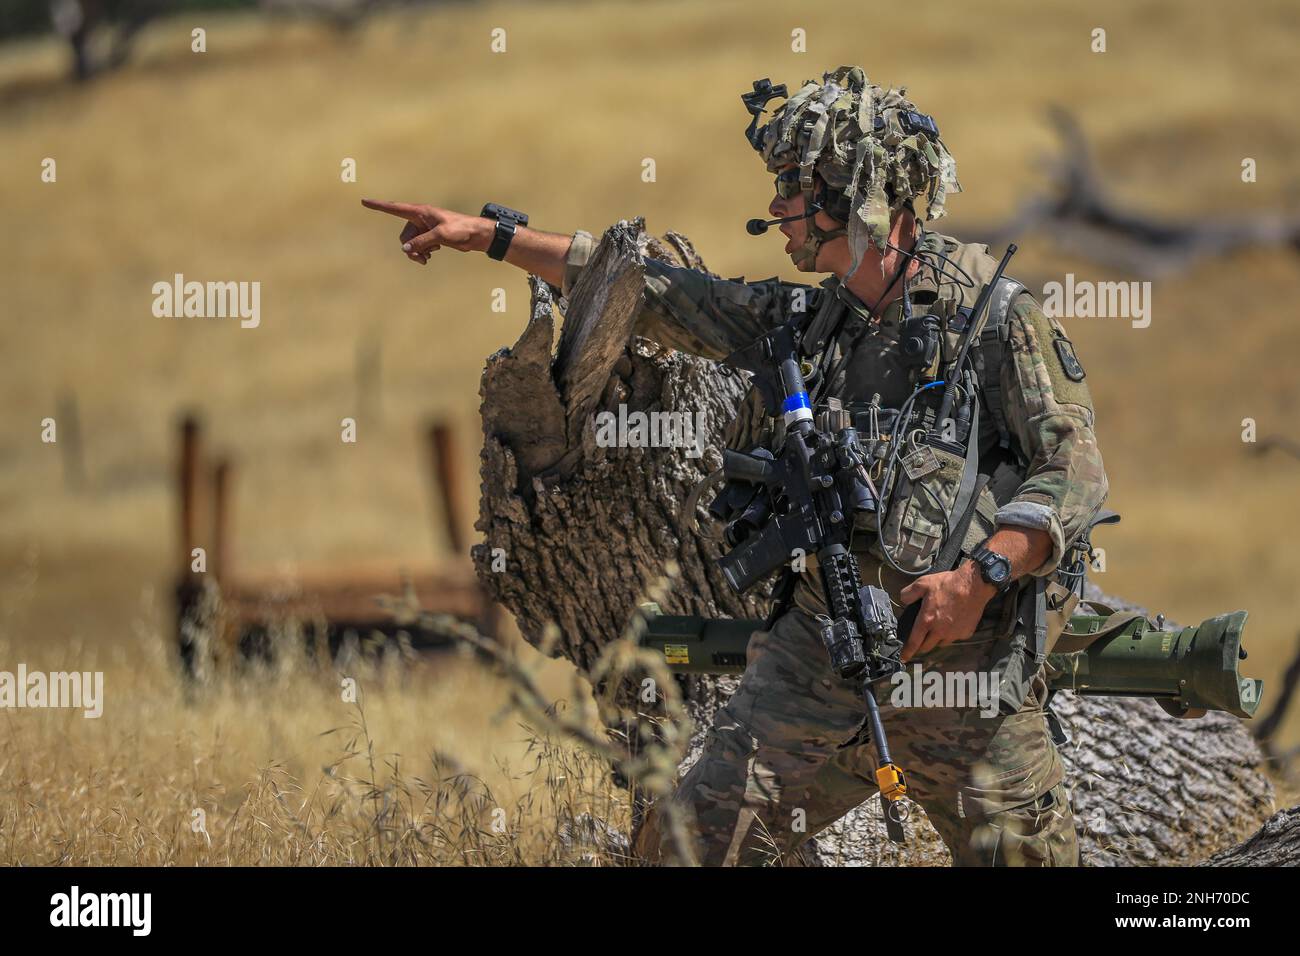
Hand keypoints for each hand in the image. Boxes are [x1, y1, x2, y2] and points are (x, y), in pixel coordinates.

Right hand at [360, 200, 491, 264]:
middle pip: (404, 236)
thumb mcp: (440, 236)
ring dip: (417, 253)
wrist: (475, 235)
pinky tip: (432, 254)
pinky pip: (418, 247)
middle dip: (410, 248)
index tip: (364, 201)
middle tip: (422, 257)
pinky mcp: (430, 237)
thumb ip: (421, 242)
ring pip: (410, 244)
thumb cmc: (460, 229)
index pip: (395, 208)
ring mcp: (424, 229)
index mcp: (420, 212)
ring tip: (428, 258)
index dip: (379, 206)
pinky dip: (422, 253)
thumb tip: (405, 249)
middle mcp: (420, 219)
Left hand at [897, 561, 997, 662]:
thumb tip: (903, 600)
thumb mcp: (923, 583)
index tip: (904, 658)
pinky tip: (953, 622)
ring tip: (938, 627)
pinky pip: (955, 638)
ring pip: (941, 643)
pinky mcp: (966, 633)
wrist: (974, 585)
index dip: (907, 652)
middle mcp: (940, 631)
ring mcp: (954, 634)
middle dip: (921, 645)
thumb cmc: (949, 584)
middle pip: (927, 646)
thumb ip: (909, 593)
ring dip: (937, 639)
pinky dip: (951, 634)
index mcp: (927, 620)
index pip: (914, 642)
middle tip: (921, 639)